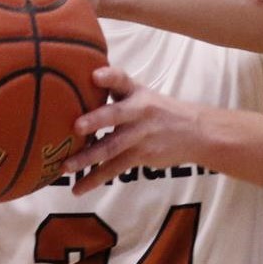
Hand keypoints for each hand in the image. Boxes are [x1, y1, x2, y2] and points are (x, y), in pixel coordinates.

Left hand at [60, 67, 208, 193]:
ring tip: (66, 167)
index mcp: (136, 92)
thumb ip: (115, 90)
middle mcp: (139, 111)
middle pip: (116, 114)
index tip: (95, 75)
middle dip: (96, 120)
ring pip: (112, 147)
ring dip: (88, 158)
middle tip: (76, 126)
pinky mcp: (141, 155)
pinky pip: (115, 168)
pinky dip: (95, 179)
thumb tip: (75, 89)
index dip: (109, 77)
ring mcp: (140, 135)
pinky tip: (79, 188)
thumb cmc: (158, 111)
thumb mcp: (142, 94)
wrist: (196, 132)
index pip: (122, 80)